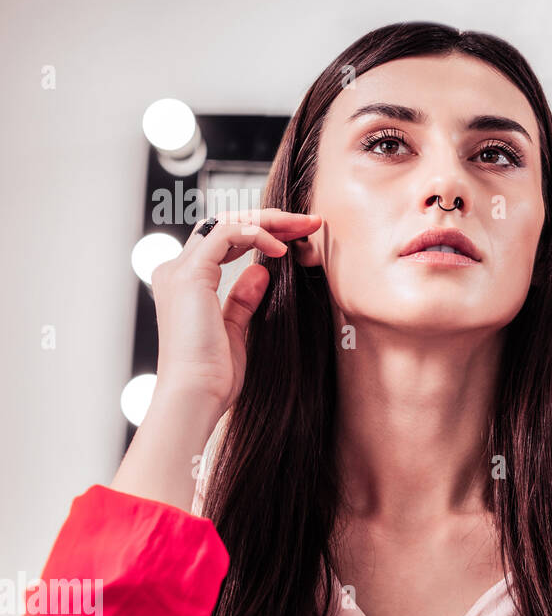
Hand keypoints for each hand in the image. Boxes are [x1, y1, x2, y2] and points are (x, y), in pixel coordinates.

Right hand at [149, 208, 321, 416]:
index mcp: (185, 284)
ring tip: (305, 227)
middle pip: (225, 224)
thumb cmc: (214, 375)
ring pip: (226, 221)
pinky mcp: (190, 275)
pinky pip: (226, 233)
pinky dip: (257, 234)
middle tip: (310, 222)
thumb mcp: (235, 331)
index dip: (261, 233)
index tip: (298, 238)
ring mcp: (180, 271)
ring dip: (269, 220)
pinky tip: (283, 250)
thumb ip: (243, 299)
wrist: (196, 395)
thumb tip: (261, 271)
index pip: (222, 240)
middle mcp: (176, 271)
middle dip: (270, 219)